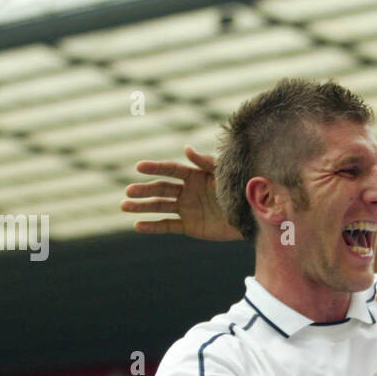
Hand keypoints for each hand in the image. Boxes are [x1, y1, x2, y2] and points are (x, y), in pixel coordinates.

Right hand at [121, 146, 239, 240]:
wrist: (251, 217)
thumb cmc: (239, 190)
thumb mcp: (223, 174)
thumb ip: (205, 163)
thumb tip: (186, 148)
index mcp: (193, 175)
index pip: (170, 170)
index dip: (155, 168)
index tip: (139, 167)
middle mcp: (186, 191)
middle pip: (161, 189)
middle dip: (144, 190)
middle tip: (128, 191)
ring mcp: (186, 209)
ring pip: (159, 206)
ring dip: (142, 206)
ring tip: (125, 206)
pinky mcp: (189, 226)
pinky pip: (167, 226)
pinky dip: (153, 226)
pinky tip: (137, 225)